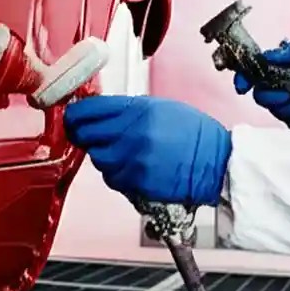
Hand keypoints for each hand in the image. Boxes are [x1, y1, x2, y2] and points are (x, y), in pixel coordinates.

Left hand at [63, 96, 230, 206]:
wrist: (216, 162)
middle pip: (87, 136)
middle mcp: (132, 133)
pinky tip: (133, 169)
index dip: (75, 115)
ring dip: (104, 157)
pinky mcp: (138, 182)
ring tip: (123, 154)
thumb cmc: (194, 134)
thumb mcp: (161, 108)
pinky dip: (117, 175)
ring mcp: (134, 159)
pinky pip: (113, 178)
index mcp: (138, 109)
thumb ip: (128, 111)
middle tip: (89, 137)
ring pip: (98, 159)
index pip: (89, 110)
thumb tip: (100, 112)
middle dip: (85, 136)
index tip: (72, 117)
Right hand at [234, 42, 289, 128]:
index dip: (242, 76)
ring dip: (288, 104)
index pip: (253, 70)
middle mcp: (280, 85)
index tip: (242, 84)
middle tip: (283, 94)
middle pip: (257, 92)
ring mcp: (286, 104)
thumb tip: (267, 56)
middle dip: (266, 94)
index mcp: (281, 67)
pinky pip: (286, 119)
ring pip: (271, 106)